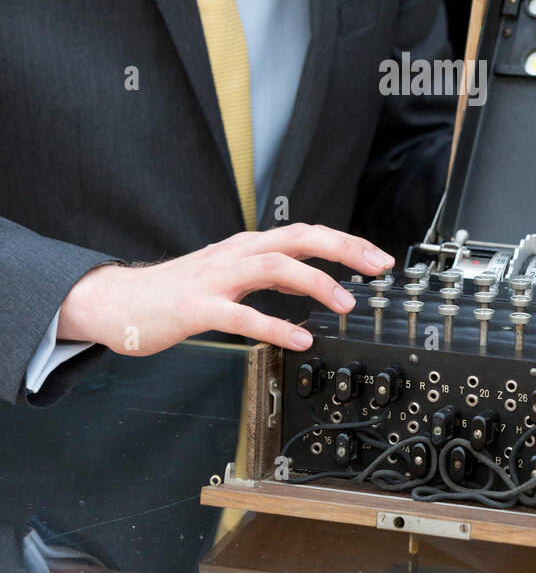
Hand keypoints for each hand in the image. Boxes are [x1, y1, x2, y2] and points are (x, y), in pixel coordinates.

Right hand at [58, 223, 393, 352]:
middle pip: (296, 238)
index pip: (305, 234)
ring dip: (314, 283)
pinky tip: (299, 338)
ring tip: (346, 304)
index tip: (378, 259)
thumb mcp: (231, 276)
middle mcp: (235, 254)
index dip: (345, 243)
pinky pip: (242, 315)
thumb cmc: (178, 291)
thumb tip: (311, 283)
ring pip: (273, 267)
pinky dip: (275, 325)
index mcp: (247, 247)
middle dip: (342, 249)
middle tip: (377, 268)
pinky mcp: (197, 307)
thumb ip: (270, 277)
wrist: (120, 302)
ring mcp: (216, 279)